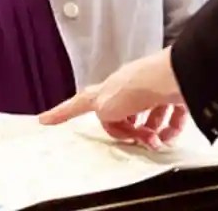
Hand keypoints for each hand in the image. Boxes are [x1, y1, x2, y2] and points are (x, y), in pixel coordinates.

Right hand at [39, 47, 187, 148]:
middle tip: (137, 140)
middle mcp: (127, 88)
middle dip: (129, 133)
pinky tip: (170, 135)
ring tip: (156, 141)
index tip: (45, 120)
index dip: (61, 113)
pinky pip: (170, 117)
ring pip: (147, 119)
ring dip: (150, 134)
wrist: (172, 76)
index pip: (79, 103)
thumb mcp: (106, 106)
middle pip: (121, 116)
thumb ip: (103, 116)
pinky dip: (170, 129)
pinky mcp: (172, 95)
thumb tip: (113, 123)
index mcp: (106, 90)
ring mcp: (150, 91)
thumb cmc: (138, 86)